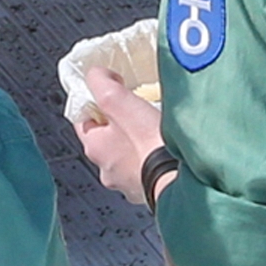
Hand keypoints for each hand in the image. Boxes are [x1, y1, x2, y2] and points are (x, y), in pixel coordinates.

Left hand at [76, 65, 164, 203]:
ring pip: (129, 155)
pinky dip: (154, 158)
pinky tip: (167, 148)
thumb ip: (101, 82)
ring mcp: (130, 183)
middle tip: (137, 108)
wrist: (182, 178)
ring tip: (155, 128)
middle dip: (120, 123)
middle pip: (107, 138)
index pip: (83, 120)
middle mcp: (108, 170)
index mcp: (95, 148)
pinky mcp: (152, 191)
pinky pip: (149, 169)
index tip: (110, 91)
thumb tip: (97, 74)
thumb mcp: (116, 99)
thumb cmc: (149, 143)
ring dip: (138, 142)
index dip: (94, 101)